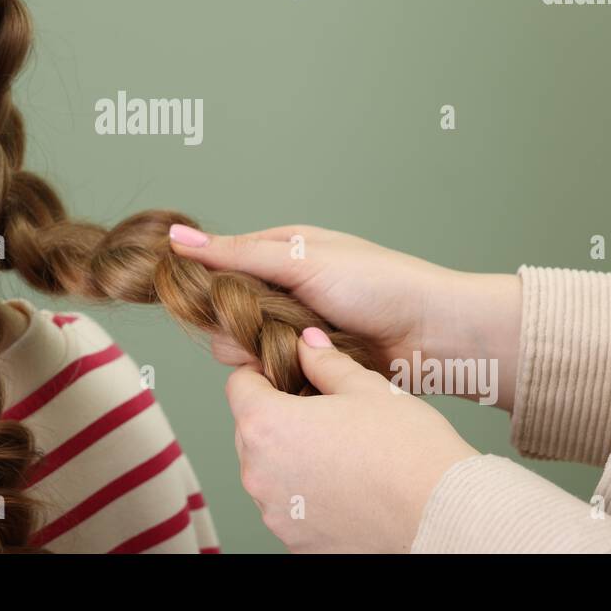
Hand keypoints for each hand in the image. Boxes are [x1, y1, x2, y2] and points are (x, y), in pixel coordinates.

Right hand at [169, 223, 522, 410]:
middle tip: (272, 326)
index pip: (218, 267)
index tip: (207, 302)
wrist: (434, 333)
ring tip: (299, 348)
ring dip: (263, 352)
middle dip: (239, 326)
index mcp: (281, 252)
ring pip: (244, 349)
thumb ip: (237, 253)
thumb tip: (176, 236)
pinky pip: (272, 375)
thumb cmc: (378, 283)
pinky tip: (305, 372)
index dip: (207, 286)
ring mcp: (295, 329)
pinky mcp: (308, 365)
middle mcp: (283, 290)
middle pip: (225, 315)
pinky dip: (282, 374)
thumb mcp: (302, 259)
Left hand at [227, 326, 478, 552]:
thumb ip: (325, 362)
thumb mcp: (367, 388)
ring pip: (269, 472)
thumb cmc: (408, 449)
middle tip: (322, 413)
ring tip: (341, 453)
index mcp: (267, 425)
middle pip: (250, 431)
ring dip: (291, 459)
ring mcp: (276, 514)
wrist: (442, 517)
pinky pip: (290, 508)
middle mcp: (259, 474)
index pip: (239, 385)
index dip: (263, 374)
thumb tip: (307, 343)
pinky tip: (347, 487)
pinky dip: (307, 496)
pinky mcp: (296, 543)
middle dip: (277, 417)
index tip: (288, 375)